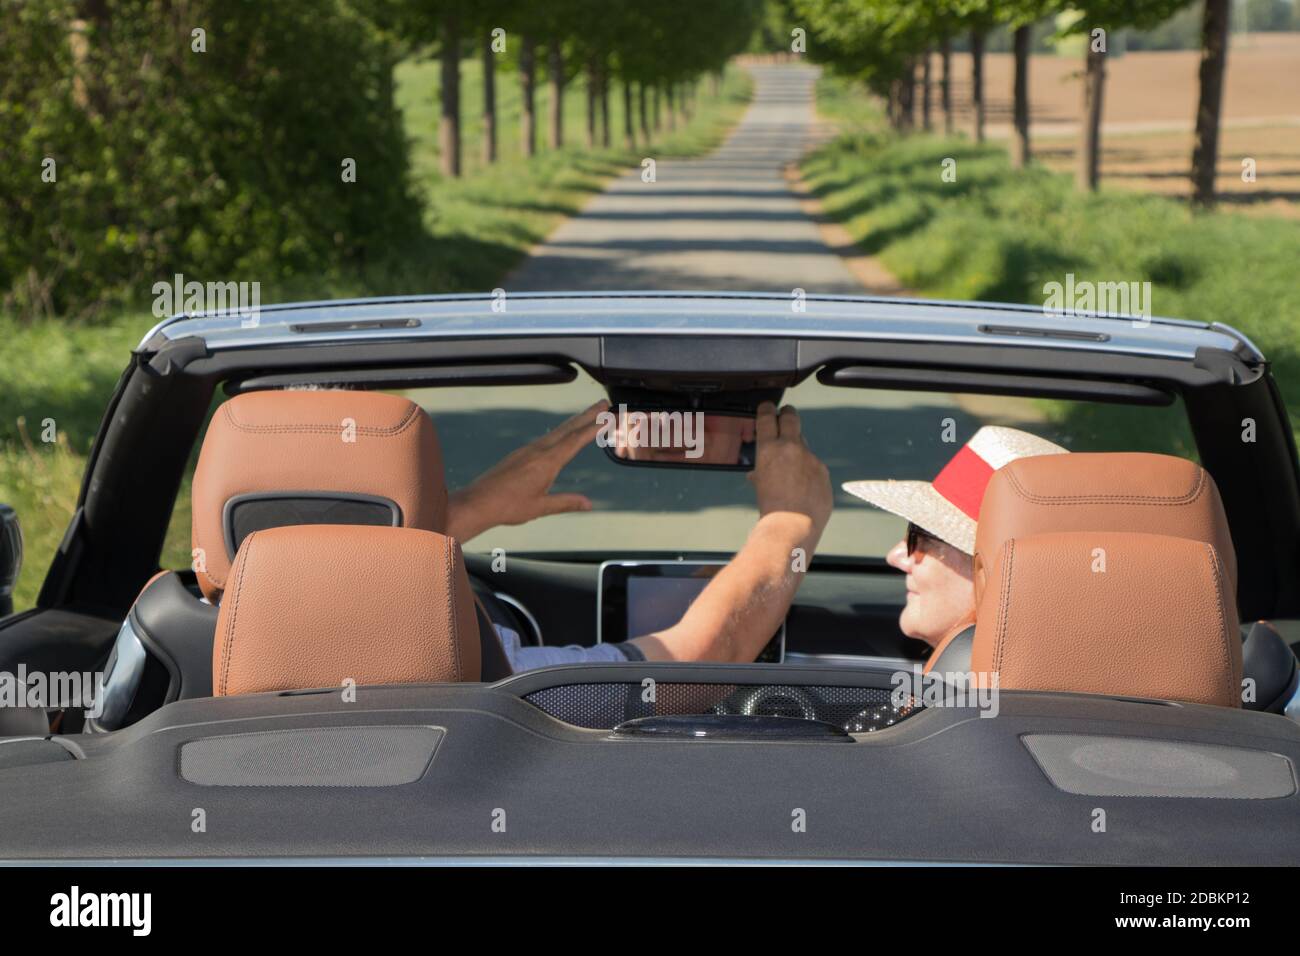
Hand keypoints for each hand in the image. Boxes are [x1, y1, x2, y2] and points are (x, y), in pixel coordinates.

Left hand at [446, 399, 608, 541]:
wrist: (477, 502)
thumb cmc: (508, 506)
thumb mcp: (541, 507)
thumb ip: (566, 502)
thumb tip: (588, 504)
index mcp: (546, 461)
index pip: (575, 440)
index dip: (593, 427)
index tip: (608, 415)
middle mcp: (538, 450)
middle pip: (568, 428)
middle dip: (587, 415)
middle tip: (603, 403)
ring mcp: (528, 450)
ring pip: (557, 432)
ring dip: (574, 421)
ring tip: (589, 414)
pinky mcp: (520, 454)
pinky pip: (546, 438)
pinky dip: (560, 432)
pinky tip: (562, 434)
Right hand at [748, 402, 831, 532]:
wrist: (793, 527)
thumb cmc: (770, 509)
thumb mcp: (759, 485)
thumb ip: (761, 472)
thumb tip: (756, 475)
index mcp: (770, 449)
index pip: (768, 417)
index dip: (767, 408)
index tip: (768, 406)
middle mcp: (792, 448)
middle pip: (792, 417)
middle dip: (788, 413)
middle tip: (786, 413)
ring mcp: (811, 459)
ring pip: (804, 445)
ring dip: (798, 450)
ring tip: (791, 468)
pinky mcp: (824, 472)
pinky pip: (815, 466)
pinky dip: (809, 472)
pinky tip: (803, 487)